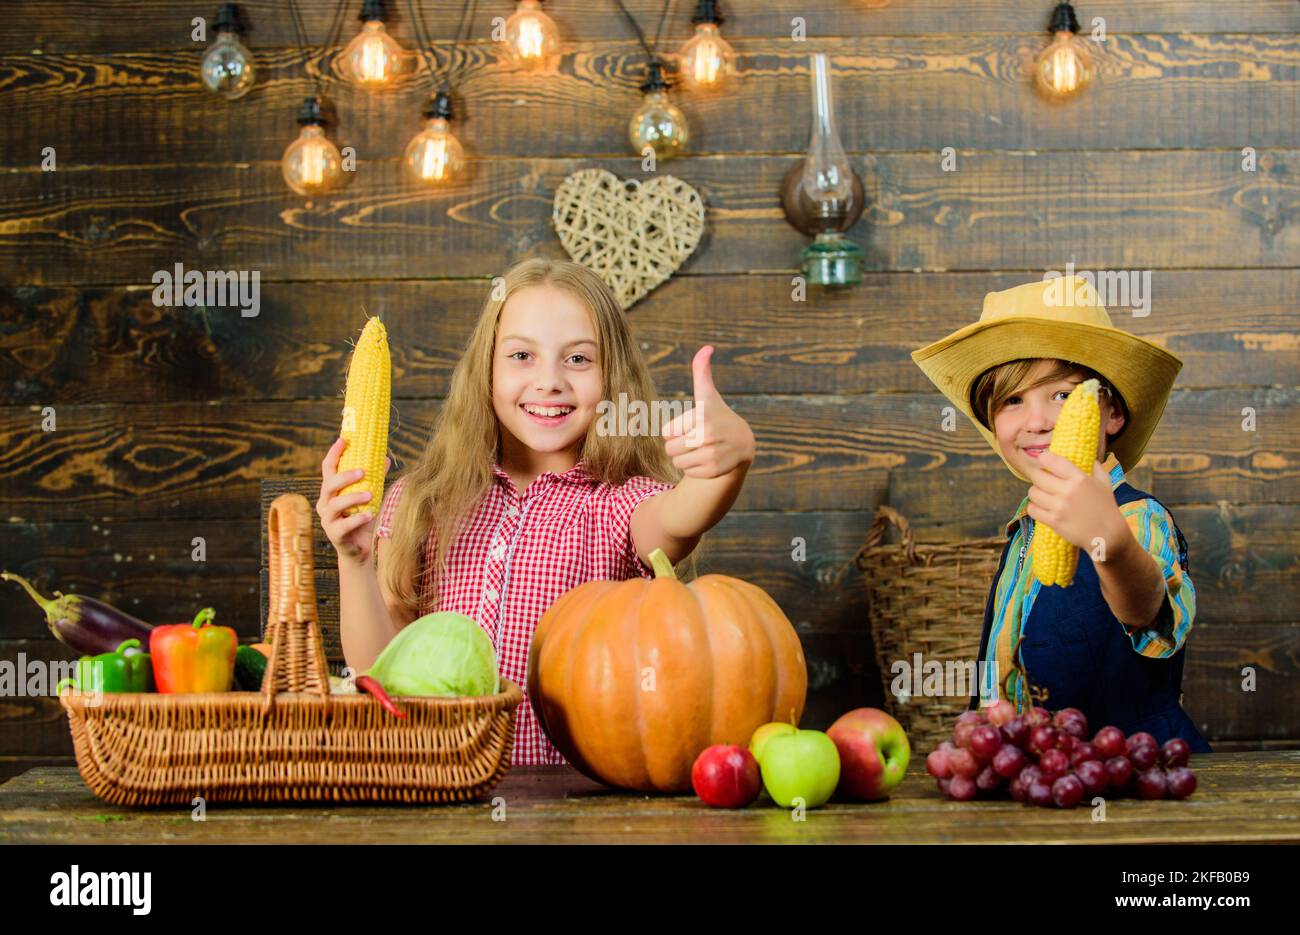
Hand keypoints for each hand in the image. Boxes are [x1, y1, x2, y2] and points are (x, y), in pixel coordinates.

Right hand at [317, 437, 391, 566]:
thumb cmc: (365, 518)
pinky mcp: (334, 535)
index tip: (343, 440)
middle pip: (328, 485)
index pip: (328, 468)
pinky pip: (343, 525)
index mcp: (331, 491)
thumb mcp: (370, 496)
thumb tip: (385, 458)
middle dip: (344, 476)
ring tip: (370, 494)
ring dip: (352, 497)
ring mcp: (327, 520)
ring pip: (334, 505)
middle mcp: (325, 503)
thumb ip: (374, 479)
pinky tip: (369, 515)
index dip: (334, 453)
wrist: (363, 548)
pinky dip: (357, 519)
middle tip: (363, 471)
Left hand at [661, 346, 754, 478]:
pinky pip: (688, 473)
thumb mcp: (708, 395)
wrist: (742, 442)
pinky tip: (709, 460)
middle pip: (670, 449)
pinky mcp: (714, 470)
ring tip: (702, 450)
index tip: (692, 426)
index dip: (676, 431)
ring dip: (685, 458)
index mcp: (701, 415)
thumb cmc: (717, 416)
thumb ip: (702, 371)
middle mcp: (707, 435)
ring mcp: (712, 454)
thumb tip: (707, 347)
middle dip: (679, 446)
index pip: (666, 433)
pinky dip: (695, 469)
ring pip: (677, 462)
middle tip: (696, 440)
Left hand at [1025, 451, 1127, 554]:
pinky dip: (1034, 507)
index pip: (1051, 460)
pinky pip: (1032, 509)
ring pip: (1033, 493)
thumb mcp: (1104, 482)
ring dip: (1035, 492)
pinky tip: (1040, 507)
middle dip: (1037, 476)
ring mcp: (1059, 507)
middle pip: (1037, 476)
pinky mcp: (1053, 521)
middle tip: (1040, 478)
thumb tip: (1088, 457)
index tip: (1043, 460)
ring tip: (1042, 494)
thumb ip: (1095, 467)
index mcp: (1079, 478)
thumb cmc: (1106, 507)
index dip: (1043, 458)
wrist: (1108, 534)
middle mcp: (1067, 490)